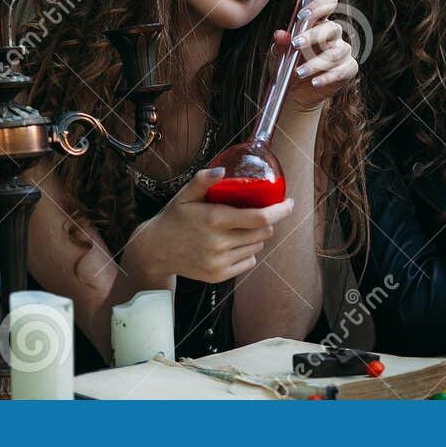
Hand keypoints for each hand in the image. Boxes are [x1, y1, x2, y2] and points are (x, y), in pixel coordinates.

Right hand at [131, 167, 293, 284]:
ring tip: (241, 228)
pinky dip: (248, 252)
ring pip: (257, 247)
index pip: (259, 218)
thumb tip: (222, 169)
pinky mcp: (218, 276)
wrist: (155, 250)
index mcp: (214, 219)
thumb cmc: (174, 217)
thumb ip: (203, 180)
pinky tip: (233, 243)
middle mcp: (218, 243)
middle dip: (267, 221)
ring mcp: (218, 262)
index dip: (280, 211)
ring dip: (256, 236)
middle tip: (259, 213)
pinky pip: (248, 263)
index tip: (290, 203)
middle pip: (263, 233)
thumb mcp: (185, 195)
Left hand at [276, 0, 356, 112]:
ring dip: (316, 62)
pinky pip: (343, 71)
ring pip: (336, 52)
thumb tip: (280, 34)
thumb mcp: (279, 55)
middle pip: (332, 27)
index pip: (328, 3)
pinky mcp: (348, 69)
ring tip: (298, 73)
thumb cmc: (288, 66)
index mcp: (318, 22)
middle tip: (296, 44)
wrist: (294, 92)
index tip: (301, 16)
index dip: (318, 6)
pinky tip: (314, 83)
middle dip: (313, 35)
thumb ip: (281, 44)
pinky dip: (327, 77)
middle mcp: (334, 34)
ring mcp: (343, 51)